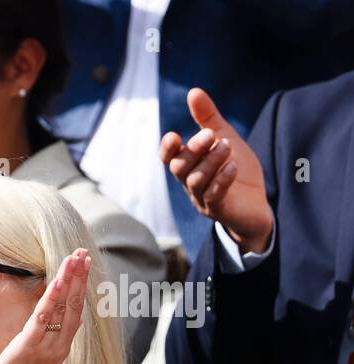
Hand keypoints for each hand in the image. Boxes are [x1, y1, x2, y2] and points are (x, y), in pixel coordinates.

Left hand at [0, 249, 88, 363]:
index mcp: (61, 349)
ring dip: (68, 281)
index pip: (76, 313)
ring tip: (74, 259)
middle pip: (74, 306)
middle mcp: (59, 347)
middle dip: (79, 278)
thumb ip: (55, 343)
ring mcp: (45, 348)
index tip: (83, 268)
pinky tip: (56, 282)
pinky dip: (50, 300)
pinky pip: (42, 319)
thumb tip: (73, 323)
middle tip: (84, 254)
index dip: (80, 289)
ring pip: (62, 309)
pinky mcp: (28, 347)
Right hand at [160, 88, 272, 253]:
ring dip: (210, 162)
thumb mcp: (225, 138)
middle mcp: (191, 184)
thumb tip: (193, 91)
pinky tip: (232, 167)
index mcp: (189, 166)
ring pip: (196, 181)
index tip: (173, 136)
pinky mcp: (219, 210)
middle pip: (180, 168)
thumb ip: (208, 118)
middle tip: (211, 135)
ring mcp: (203, 199)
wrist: (256, 205)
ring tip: (227, 147)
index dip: (167, 149)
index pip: (169, 159)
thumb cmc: (236, 171)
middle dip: (194, 150)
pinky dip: (221, 180)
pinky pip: (214, 196)